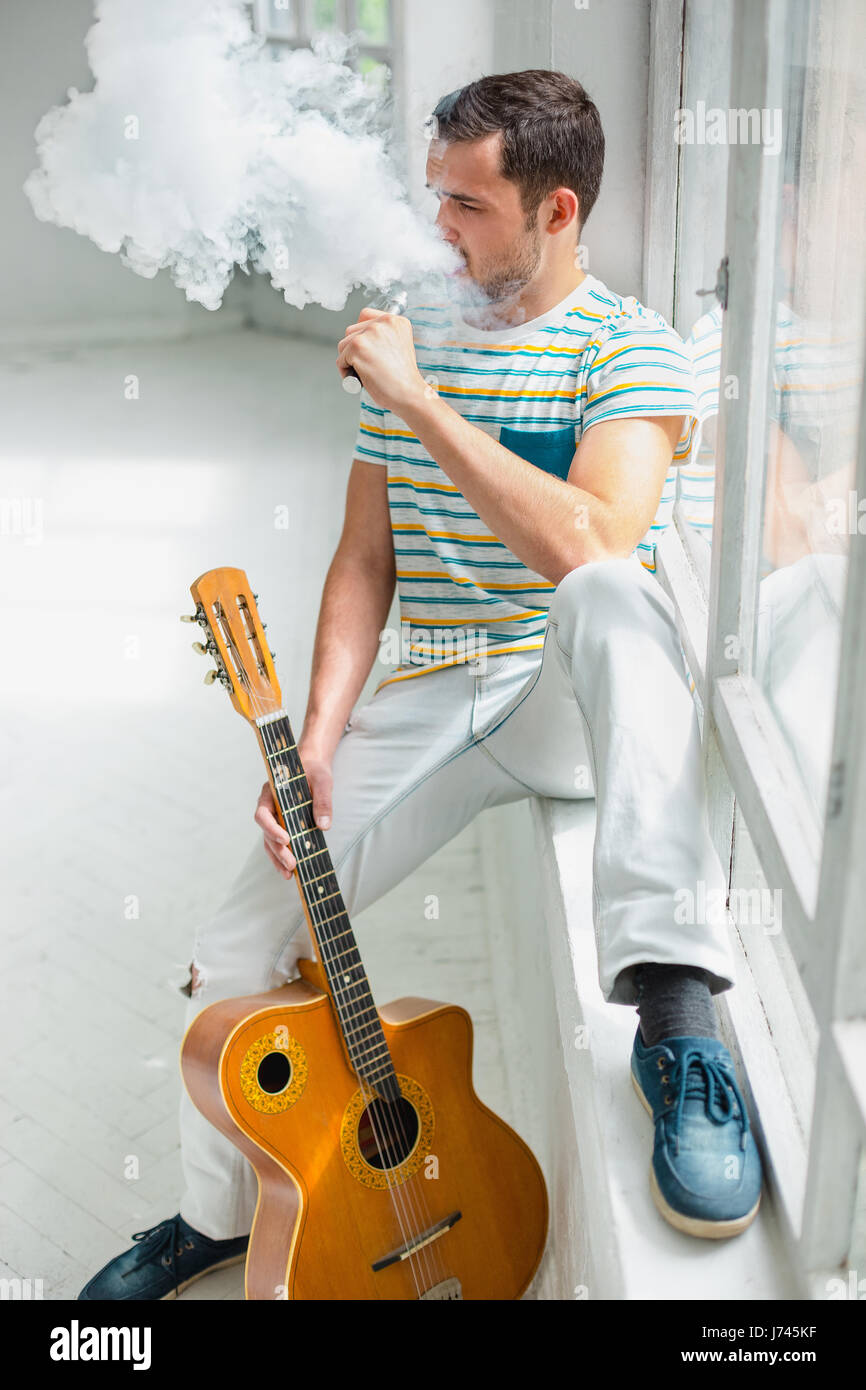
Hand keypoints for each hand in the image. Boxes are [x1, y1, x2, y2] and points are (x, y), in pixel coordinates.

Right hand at [254, 752, 333, 879]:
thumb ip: (323, 800)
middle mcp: (268, 807)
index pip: (262, 813)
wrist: (312, 766)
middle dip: (278, 850)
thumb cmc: (314, 770)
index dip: (271, 828)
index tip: (286, 839)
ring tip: (290, 874)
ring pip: (270, 842)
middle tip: (292, 864)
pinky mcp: (283, 825)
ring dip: (278, 858)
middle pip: (266, 833)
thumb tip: (324, 825)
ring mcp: (274, 818)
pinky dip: (282, 857)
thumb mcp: (322, 781)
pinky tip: (291, 870)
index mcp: (271, 793)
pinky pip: (278, 843)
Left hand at [336, 308, 425, 414]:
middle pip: (351, 331)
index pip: (365, 315)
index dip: (362, 334)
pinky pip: (341, 360)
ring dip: (349, 361)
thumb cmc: (403, 379)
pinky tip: (362, 379)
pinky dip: (346, 372)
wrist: (409, 394)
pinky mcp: (358, 346)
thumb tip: (359, 338)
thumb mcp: (398, 348)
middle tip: (369, 367)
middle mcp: (383, 322)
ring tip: (366, 374)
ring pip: (343, 345)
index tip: (368, 351)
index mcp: (395, 321)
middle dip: (354, 350)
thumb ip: (381, 337)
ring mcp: (370, 333)